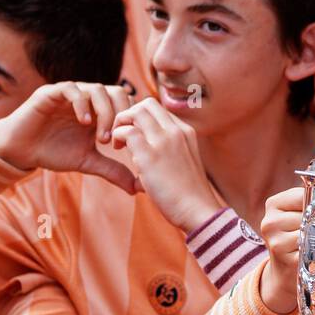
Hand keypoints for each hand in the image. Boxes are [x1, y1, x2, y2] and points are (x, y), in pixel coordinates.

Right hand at [0, 82, 137, 192]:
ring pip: (98, 89)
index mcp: (100, 110)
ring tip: (100, 138)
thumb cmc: (54, 152)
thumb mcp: (88, 163)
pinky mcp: (51, 92)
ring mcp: (71, 93)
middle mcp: (88, 98)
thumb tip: (137, 189)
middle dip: (120, 116)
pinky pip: (72, 89)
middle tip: (113, 142)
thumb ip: (112, 170)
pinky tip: (83, 122)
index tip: (123, 148)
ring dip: (104, 113)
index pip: (127, 104)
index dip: (129, 123)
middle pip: (118, 92)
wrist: (20, 151)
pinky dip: (82, 104)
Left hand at [109, 99, 215, 231]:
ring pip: (136, 112)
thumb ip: (169, 152)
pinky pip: (127, 131)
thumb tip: (144, 155)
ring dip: (120, 123)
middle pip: (147, 104)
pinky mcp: (150, 155)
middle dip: (129, 114)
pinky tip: (116, 149)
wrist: (197, 210)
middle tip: (122, 135)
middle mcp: (176, 131)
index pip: (159, 110)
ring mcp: (164, 141)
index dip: (142, 119)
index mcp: (186, 132)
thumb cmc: (188, 194)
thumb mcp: (183, 163)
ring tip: (117, 142)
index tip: (136, 135)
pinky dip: (117, 136)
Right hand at [258, 187, 304, 314]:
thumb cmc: (294, 237)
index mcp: (273, 204)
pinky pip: (313, 248)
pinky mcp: (286, 260)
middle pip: (310, 214)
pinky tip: (313, 254)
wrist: (284, 271)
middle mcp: (270, 222)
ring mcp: (276, 242)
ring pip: (313, 230)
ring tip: (314, 242)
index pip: (305, 194)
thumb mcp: (295, 215)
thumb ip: (310, 202)